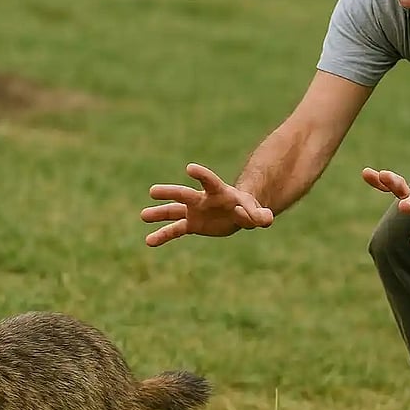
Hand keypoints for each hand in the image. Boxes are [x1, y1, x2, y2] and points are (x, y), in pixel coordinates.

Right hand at [141, 163, 274, 246]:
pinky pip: (175, 230)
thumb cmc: (246, 209)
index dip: (201, 175)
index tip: (190, 168)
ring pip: (174, 211)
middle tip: (153, 191)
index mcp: (218, 191)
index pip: (209, 181)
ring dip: (159, 213)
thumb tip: (266, 220)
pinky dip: (163, 236)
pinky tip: (149, 241)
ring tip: (143, 215)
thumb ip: (259, 215)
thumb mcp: (255, 213)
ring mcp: (194, 211)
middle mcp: (202, 198)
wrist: (236, 214)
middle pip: (184, 194)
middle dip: (170, 193)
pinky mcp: (191, 224)